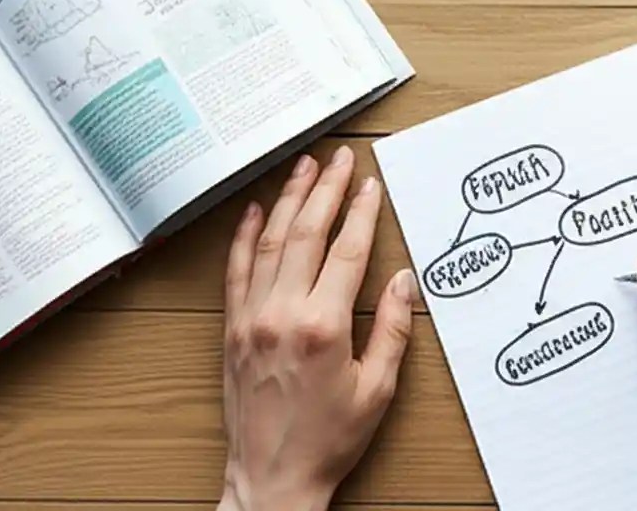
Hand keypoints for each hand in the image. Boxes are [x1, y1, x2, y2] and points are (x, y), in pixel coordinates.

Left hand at [219, 147, 417, 510]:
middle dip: (325, 189)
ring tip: (303, 168)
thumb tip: (403, 280)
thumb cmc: (329, 440)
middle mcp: (283, 313)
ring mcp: (252, 318)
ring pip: (270, 242)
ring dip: (288, 200)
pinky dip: (245, 236)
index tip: (369, 183)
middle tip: (339, 157)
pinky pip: (236, 271)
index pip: (346, 251)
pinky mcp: (232, 330)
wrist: (272, 478)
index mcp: (324, 326)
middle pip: (306, 233)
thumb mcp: (378, 389)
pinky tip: (255, 211)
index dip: (360, 212)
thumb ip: (393, 330)